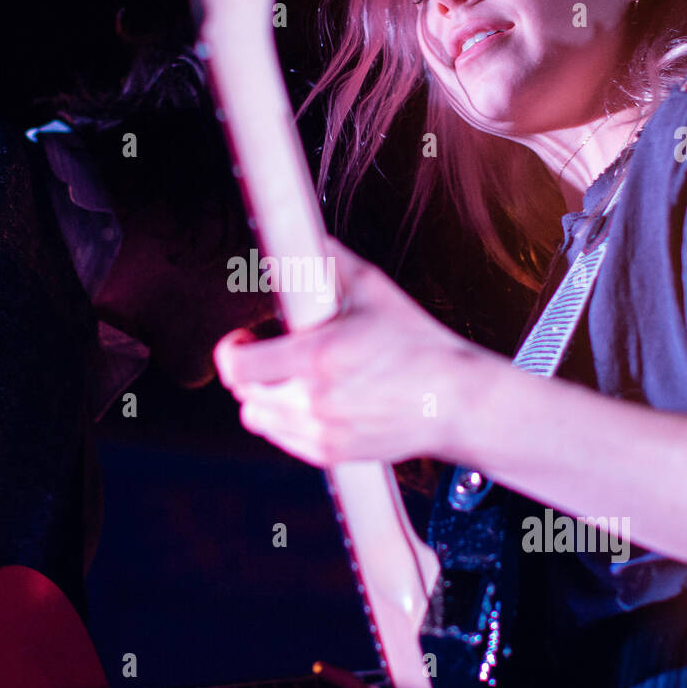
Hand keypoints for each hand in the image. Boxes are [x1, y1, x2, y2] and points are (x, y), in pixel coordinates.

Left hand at [215, 239, 485, 467]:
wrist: (455, 400)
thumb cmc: (415, 343)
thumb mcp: (372, 288)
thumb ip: (326, 259)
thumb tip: (295, 233)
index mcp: (317, 358)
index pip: (237, 367)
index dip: (232, 350)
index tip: (244, 339)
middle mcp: (313, 400)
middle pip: (244, 393)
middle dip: (252, 370)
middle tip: (274, 352)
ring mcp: (321, 432)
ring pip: (258, 418)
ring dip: (266, 397)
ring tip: (295, 377)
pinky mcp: (330, 454)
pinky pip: (283, 438)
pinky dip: (288, 420)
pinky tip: (315, 399)